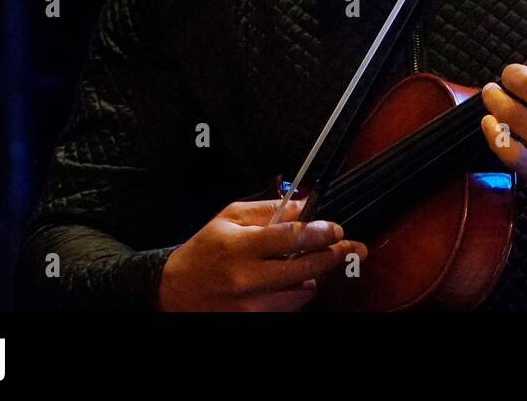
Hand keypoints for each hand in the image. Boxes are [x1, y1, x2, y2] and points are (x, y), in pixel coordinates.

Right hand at [158, 198, 367, 310]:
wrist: (174, 291)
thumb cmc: (205, 250)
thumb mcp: (230, 218)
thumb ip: (269, 210)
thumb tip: (305, 205)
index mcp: (241, 247)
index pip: (290, 237)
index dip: (320, 232)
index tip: (336, 229)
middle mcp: (247, 279)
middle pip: (305, 268)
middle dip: (334, 256)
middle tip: (352, 248)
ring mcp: (251, 306)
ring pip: (301, 292)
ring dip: (312, 277)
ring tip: (306, 266)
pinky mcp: (253, 321)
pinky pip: (289, 308)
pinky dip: (295, 295)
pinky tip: (288, 284)